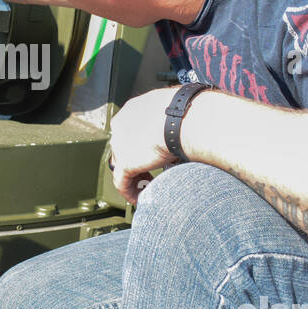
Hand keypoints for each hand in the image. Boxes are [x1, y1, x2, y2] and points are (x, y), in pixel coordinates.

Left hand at [108, 87, 181, 203]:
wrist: (185, 119)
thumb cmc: (187, 112)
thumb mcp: (173, 109)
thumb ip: (168, 118)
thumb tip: (179, 125)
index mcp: (132, 109)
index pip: (129, 130)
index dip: (140, 144)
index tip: (151, 153)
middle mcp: (121, 124)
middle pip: (124, 148)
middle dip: (136, 161)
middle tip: (149, 172)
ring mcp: (120, 144)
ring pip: (122, 166)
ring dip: (134, 178)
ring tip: (149, 186)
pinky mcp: (125, 162)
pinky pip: (122, 182)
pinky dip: (130, 192)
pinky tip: (140, 198)